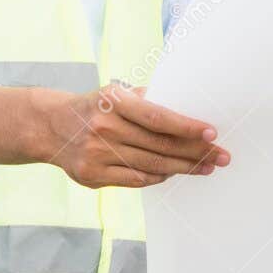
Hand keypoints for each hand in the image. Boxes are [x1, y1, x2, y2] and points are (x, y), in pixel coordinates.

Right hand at [33, 82, 229, 188]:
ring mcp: (97, 154)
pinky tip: (175, 172)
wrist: (51, 127)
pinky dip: (158, 176)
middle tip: (222, 156)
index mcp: (114, 102)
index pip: (158, 117)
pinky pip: (135, 179)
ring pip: (151, 165)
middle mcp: (104, 128)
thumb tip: (189, 106)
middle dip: (196, 152)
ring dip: (184, 167)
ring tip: (207, 167)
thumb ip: (149, 99)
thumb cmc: (97, 106)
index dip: (187, 127)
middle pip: (160, 145)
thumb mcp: (117, 92)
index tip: (212, 133)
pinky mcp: (92, 175)